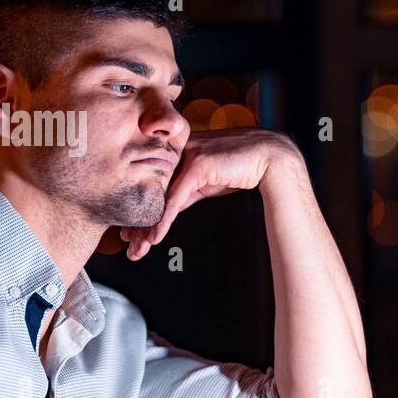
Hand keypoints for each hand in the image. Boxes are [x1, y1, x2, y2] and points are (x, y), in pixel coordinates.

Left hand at [122, 128, 301, 260]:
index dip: (142, 208)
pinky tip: (155, 238)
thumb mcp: (208, 181)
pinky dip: (163, 221)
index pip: (152, 184)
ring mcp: (186, 156)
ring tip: (138, 247)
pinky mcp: (197, 166)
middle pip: (150, 190)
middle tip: (127, 243)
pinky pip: (175, 200)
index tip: (131, 230)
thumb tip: (171, 208)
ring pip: (159, 196)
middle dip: (138, 220)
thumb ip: (188, 190)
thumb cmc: (242, 167)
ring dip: (147, 226)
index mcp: (177, 150)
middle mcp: (177, 150)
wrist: (270, 157)